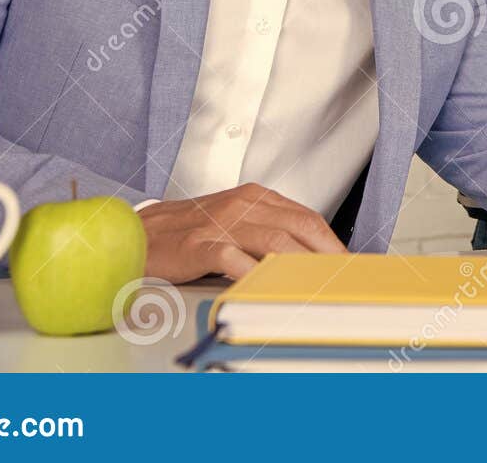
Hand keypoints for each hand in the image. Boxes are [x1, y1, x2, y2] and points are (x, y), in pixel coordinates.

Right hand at [140, 182, 344, 282]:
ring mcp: (220, 223)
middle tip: (344, 279)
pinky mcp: (198, 245)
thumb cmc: (188, 232)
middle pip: (299, 226)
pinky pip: (234, 259)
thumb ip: (268, 232)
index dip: (332, 242)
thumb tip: (309, 258)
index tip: (348, 263)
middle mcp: (242, 205)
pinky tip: (269, 289)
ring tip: (320, 286)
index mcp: (255, 197)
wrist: (138, 234)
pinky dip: (255, 274)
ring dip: (302, 265)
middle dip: (328, 254)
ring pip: (275, 241)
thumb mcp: (234, 221)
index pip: (307, 217)